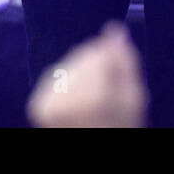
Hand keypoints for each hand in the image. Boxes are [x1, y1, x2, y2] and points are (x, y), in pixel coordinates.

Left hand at [26, 22, 147, 127]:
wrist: (88, 143)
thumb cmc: (117, 124)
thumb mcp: (135, 99)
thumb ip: (125, 62)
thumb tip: (114, 29)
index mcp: (94, 96)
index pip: (101, 51)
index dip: (114, 62)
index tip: (118, 84)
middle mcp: (66, 96)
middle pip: (85, 53)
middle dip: (97, 67)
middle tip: (104, 97)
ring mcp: (48, 99)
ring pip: (71, 60)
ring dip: (82, 73)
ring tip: (90, 100)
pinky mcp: (38, 102)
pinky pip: (57, 72)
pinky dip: (67, 82)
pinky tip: (75, 101)